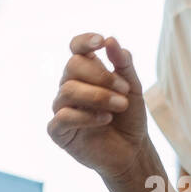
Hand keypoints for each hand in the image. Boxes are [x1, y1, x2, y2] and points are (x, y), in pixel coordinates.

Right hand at [48, 33, 148, 183]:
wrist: (132, 151)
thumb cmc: (129, 118)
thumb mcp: (132, 88)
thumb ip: (123, 64)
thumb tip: (111, 40)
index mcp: (86, 73)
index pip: (76, 49)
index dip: (84, 41)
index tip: (101, 42)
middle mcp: (70, 86)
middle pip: (72, 66)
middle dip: (101, 76)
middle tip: (124, 90)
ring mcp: (62, 108)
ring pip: (68, 90)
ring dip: (98, 96)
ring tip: (121, 106)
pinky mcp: (58, 131)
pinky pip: (63, 116)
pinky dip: (86, 116)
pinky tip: (105, 119)